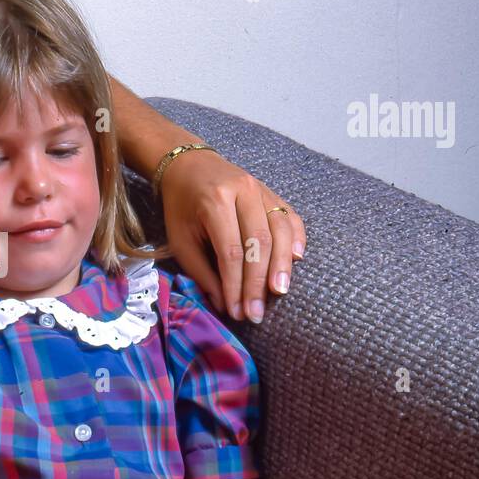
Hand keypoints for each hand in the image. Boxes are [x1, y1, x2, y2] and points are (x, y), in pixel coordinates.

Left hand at [159, 149, 306, 323]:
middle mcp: (243, 192)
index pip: (231, 251)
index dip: (236, 285)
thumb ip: (202, 271)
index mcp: (215, 202)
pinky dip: (297, 239)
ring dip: (282, 265)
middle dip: (258, 282)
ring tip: (279, 292)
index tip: (237, 311)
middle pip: (259, 242)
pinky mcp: (272, 192)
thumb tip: (224, 304)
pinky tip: (297, 260)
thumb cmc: (181, 207)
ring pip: (280, 230)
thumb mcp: (181, 239)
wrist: (189, 166)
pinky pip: (290, 216)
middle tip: (257, 312)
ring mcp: (261, 189)